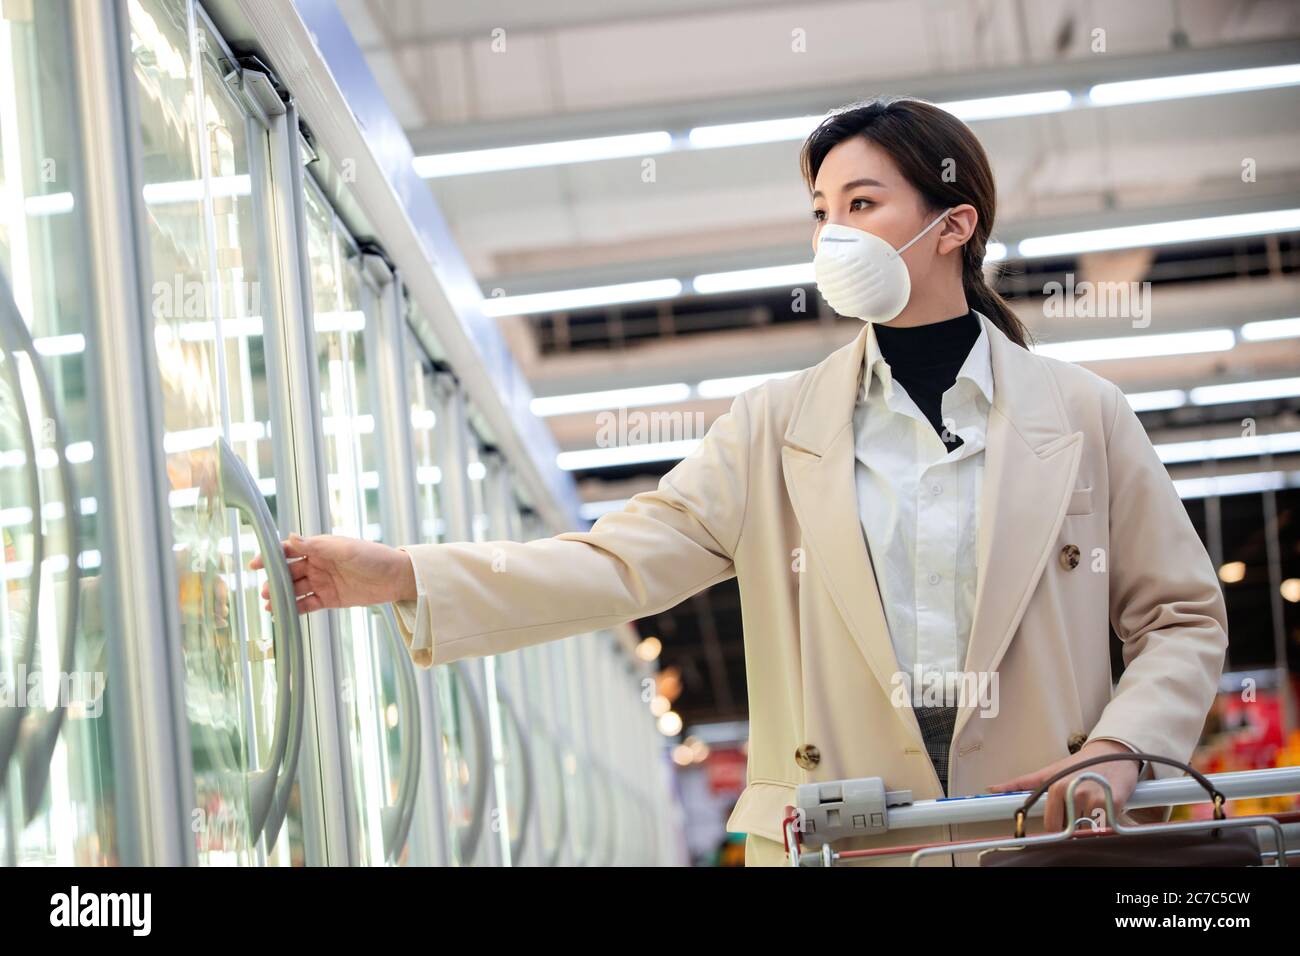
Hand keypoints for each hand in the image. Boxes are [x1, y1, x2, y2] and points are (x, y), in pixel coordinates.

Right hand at [249, 533, 415, 613]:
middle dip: (275, 581)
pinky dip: (294, 609)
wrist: (396, 578)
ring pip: (295, 589)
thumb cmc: (373, 556)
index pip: (288, 550)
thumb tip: (290, 537)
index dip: (270, 556)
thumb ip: (316, 546)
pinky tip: (283, 615)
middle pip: (288, 572)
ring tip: (270, 605)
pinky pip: (307, 604)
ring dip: (282, 597)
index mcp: (319, 547)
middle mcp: (317, 564)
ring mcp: (322, 582)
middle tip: (266, 592)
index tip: (254, 564)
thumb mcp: (344, 549)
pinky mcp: (329, 599)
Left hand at [985, 739, 1138, 832]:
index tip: (1060, 827)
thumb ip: (1023, 783)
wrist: (1113, 751)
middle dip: (1075, 826)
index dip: (1056, 828)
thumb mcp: (1050, 771)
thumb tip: (992, 788)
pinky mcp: (1114, 801)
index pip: (1051, 824)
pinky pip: (1108, 826)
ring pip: (1089, 829)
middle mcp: (1072, 791)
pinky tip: (1108, 807)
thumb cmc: (1080, 763)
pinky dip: (1108, 822)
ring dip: (1092, 823)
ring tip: (1094, 804)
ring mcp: (1093, 797)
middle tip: (1081, 812)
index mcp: (1055, 786)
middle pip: (1070, 829)